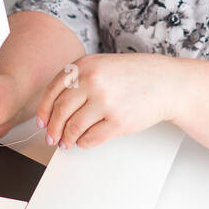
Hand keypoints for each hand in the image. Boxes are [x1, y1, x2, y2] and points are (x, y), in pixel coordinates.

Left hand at [37, 53, 173, 150]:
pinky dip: (83, 143)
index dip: (44, 110)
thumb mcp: (103, 66)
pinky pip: (90, 139)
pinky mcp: (118, 122)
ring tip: (67, 142)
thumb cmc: (136, 75)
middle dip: (53, 129)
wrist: (167, 83)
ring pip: (73, 128)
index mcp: (86, 66)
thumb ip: (79, 80)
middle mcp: (93, 81)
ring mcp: (105, 102)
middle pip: (60, 112)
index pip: (53, 91)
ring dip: (67, 139)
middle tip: (52, 137)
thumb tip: (55, 107)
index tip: (42, 121)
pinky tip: (84, 141)